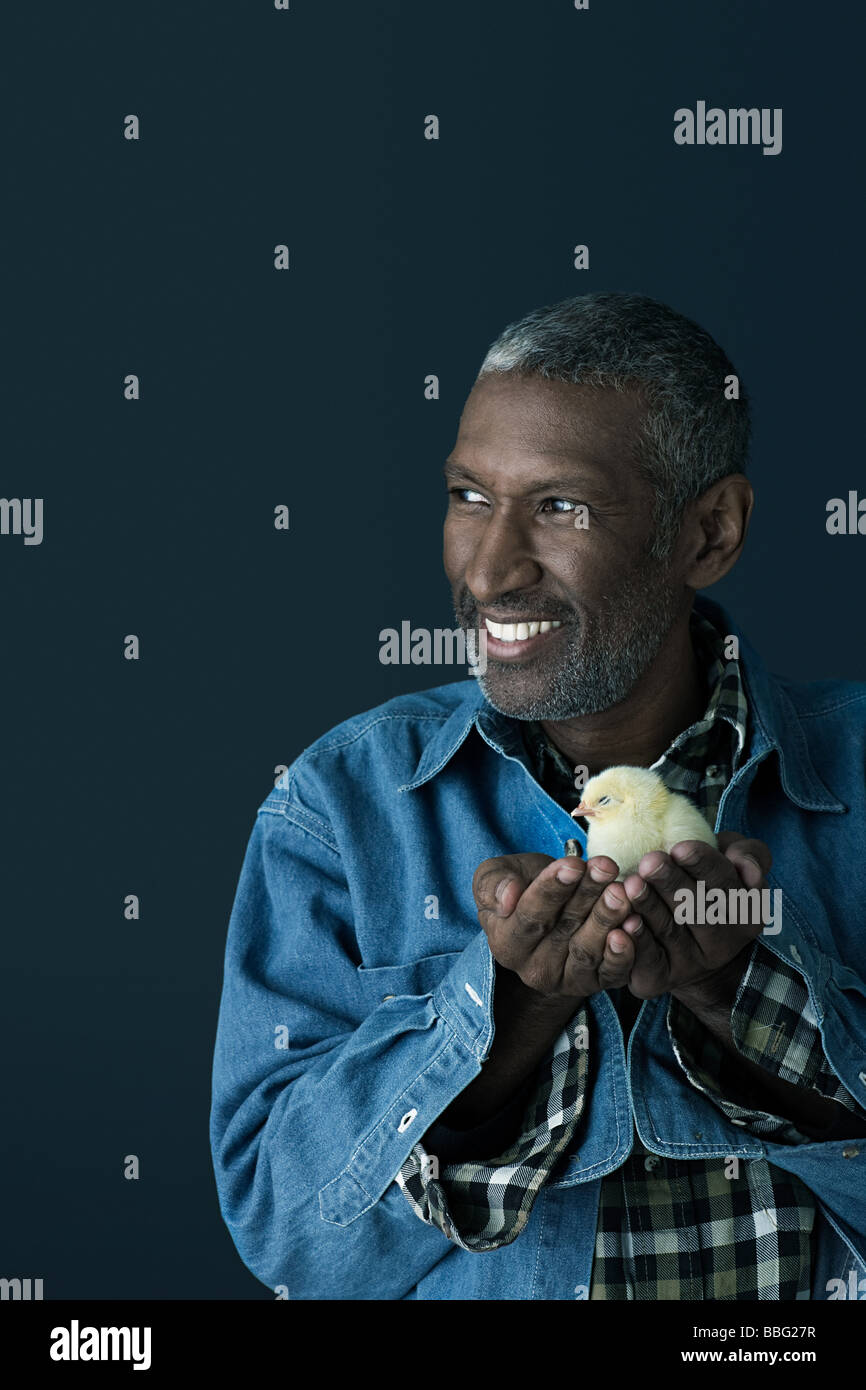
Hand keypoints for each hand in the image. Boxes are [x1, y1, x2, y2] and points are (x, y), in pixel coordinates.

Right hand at [472, 850, 643, 999]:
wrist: (550, 911)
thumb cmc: (522, 887)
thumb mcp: (496, 876)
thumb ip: (493, 884)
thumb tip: (507, 898)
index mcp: (507, 944)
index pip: (530, 916)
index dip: (552, 890)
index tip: (573, 864)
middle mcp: (534, 969)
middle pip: (563, 931)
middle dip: (587, 895)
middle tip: (606, 868)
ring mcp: (567, 980)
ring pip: (588, 951)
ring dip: (607, 919)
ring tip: (622, 891)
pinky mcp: (596, 983)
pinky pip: (612, 972)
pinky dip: (625, 951)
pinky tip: (634, 923)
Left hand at [619, 833, 772, 1000]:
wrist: (689, 944)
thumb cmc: (706, 886)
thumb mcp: (734, 863)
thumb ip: (749, 855)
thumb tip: (746, 866)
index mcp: (746, 911)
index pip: (726, 884)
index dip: (703, 865)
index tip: (680, 848)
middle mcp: (724, 942)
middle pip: (697, 909)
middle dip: (672, 883)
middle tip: (650, 862)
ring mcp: (692, 963)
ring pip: (671, 932)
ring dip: (651, 908)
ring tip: (632, 884)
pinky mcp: (661, 978)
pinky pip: (650, 962)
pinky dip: (638, 943)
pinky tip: (625, 922)